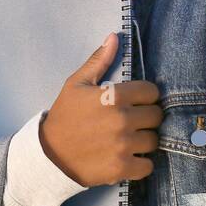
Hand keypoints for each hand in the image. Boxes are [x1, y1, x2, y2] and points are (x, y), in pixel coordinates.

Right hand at [39, 32, 162, 186]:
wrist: (49, 154)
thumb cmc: (65, 115)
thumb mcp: (77, 84)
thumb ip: (98, 61)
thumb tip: (114, 37)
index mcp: (114, 96)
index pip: (152, 92)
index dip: (145, 96)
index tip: (134, 102)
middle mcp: (123, 119)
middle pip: (156, 116)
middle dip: (146, 118)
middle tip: (132, 121)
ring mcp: (124, 145)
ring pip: (154, 140)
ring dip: (144, 141)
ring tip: (129, 140)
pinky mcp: (122, 168)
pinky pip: (148, 166)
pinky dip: (141, 164)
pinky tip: (128, 157)